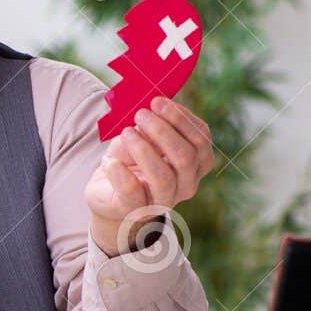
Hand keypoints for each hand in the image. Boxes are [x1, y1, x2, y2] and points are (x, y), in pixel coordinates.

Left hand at [85, 96, 213, 255]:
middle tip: (140, 113)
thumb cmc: (131, 158)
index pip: (201, 140)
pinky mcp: (134, 210)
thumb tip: (153, 102)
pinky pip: (132, 194)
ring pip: (164, 176)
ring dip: (143, 149)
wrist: (109, 192)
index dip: (181, 118)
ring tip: (126, 132)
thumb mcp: (145, 135)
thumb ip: (154, 121)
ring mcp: (162, 200)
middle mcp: (185, 184)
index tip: (157, 101)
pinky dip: (120, 174)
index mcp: (195, 163)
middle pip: (186, 157)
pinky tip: (109, 161)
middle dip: (162, 130)